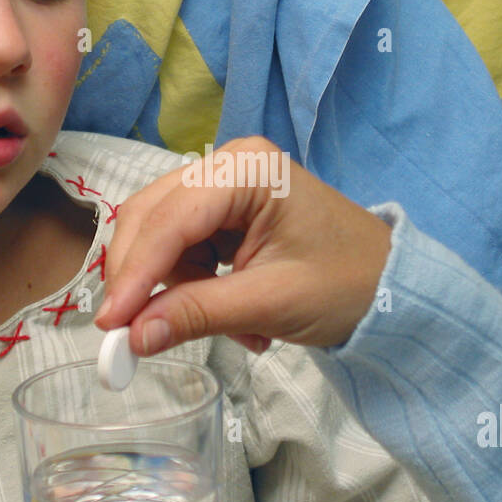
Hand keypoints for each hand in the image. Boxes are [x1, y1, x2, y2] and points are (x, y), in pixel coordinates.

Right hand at [94, 136, 391, 354]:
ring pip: (160, 238)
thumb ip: (198, 314)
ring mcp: (226, 186)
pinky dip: (194, 290)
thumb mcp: (272, 303)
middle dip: (142, 279)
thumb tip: (132, 337)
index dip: (135, 272)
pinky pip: (183, 251)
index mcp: (248, 167)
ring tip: (234, 331)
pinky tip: (237, 320)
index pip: (171, 219)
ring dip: (177, 290)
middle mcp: (229, 163)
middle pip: (151, 218)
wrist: (391, 289)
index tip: (110, 324)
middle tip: (133, 336)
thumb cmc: (347, 284)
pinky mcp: (226, 214)